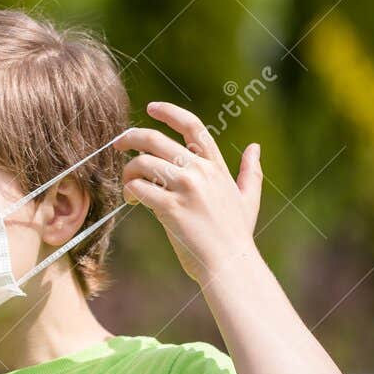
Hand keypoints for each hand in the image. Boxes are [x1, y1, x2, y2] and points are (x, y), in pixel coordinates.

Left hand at [113, 101, 262, 282]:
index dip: (169, 112)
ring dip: (128, 171)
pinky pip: (138, 187)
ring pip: (142, 163)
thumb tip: (255, 148)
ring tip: (128, 186)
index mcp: (216, 166)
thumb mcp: (248, 198)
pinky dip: (130, 190)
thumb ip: (251, 171)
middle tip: (118, 144)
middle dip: (131, 137)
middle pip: (156, 140)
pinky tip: (132, 199)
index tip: (151, 108)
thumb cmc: (236, 235)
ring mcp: (186, 189)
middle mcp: (200, 172)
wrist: (230, 265)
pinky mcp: (171, 208)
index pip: (192, 126)